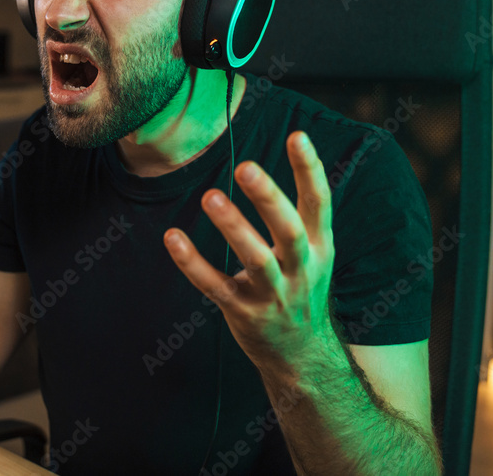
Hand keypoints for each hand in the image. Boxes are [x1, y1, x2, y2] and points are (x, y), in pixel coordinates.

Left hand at [164, 131, 335, 369]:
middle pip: (289, 231)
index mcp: (320, 248)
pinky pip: (215, 286)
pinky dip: (192, 263)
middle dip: (269, 199)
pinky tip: (172, 238)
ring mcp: (273, 295)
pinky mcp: (243, 313)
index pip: (319, 204)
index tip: (297, 136)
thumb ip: (305, 211)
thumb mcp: (316, 252)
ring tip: (211, 197)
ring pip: (255, 260)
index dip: (310, 170)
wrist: (302, 356)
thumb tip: (299, 145)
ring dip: (233, 228)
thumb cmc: (301, 288)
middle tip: (245, 166)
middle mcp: (301, 270)